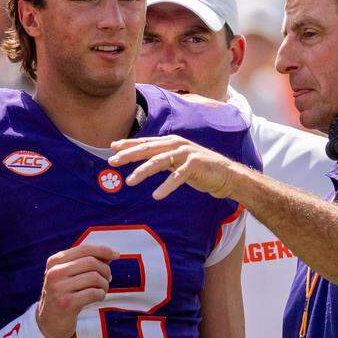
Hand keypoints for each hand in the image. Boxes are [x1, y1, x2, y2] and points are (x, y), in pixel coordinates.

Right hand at [36, 245, 115, 337]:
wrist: (48, 323)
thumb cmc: (63, 296)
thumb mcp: (69, 276)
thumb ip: (86, 263)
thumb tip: (110, 254)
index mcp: (54, 262)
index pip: (84, 249)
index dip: (103, 250)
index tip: (116, 255)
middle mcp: (55, 272)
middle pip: (91, 262)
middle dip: (105, 270)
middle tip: (108, 279)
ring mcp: (59, 288)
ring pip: (94, 277)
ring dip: (104, 284)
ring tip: (102, 290)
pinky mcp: (66, 303)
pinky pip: (93, 293)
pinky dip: (101, 294)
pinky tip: (98, 297)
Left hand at [109, 135, 238, 199]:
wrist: (225, 175)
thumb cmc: (197, 169)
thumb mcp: (175, 162)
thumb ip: (159, 158)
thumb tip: (139, 158)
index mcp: (170, 142)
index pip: (145, 142)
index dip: (128, 144)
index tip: (112, 148)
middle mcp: (176, 144)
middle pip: (148, 149)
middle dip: (129, 155)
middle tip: (112, 162)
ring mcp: (186, 153)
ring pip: (160, 161)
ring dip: (143, 171)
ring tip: (130, 182)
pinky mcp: (195, 165)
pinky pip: (178, 176)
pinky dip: (167, 186)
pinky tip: (157, 195)